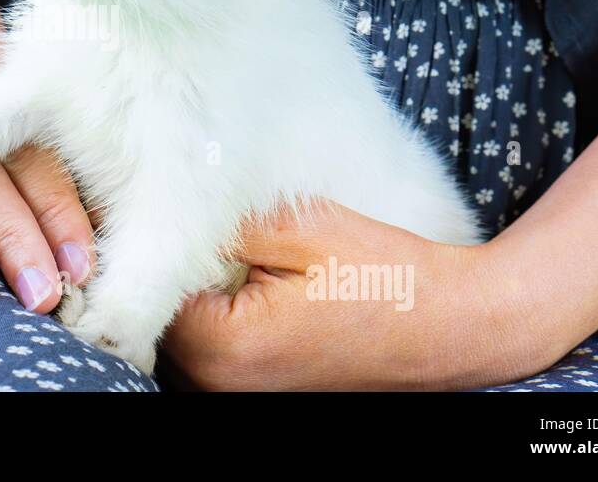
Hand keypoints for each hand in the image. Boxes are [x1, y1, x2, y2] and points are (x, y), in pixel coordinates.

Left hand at [162, 200, 557, 389]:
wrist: (453, 326)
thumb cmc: (382, 276)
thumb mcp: (298, 228)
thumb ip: (220, 226)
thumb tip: (161, 209)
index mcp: (224, 348)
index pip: (145, 294)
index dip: (144, 245)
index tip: (147, 204)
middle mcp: (220, 385)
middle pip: (158, 318)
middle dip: (165, 268)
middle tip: (189, 216)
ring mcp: (238, 393)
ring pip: (181, 331)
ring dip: (191, 290)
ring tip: (231, 247)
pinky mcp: (257, 388)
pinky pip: (210, 345)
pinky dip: (215, 309)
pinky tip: (245, 274)